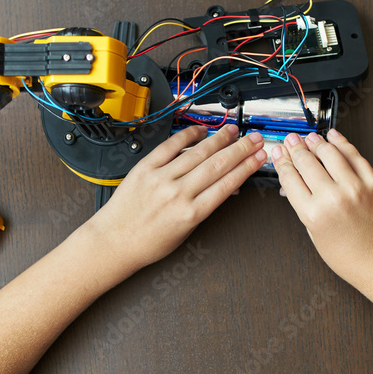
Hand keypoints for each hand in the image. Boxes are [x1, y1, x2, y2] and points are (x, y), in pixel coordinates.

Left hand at [89, 125, 266, 270]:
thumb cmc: (147, 243)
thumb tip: (224, 187)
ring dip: (219, 139)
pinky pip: (170, 146)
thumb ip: (204, 207)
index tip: (259, 158)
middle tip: (254, 139)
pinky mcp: (145, 168)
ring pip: (198, 153)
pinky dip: (187, 136)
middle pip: (218, 164)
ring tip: (233, 131)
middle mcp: (178, 194)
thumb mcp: (186, 232)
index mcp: (191, 213)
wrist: (114, 242)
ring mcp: (161, 179)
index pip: (228, 183)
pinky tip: (200, 130)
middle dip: (241, 149)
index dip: (247, 167)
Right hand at [272, 129, 372, 284]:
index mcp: (313, 214)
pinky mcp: (372, 181)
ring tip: (310, 137)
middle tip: (292, 140)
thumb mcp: (315, 235)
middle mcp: (333, 198)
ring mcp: (354, 187)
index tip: (278, 153)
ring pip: (328, 152)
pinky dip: (341, 142)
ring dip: (316, 141)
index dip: (281, 161)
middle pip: (306, 161)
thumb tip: (295, 183)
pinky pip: (353, 154)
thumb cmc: (351, 256)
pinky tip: (333, 137)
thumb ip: (304, 206)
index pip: (290, 177)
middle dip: (295, 147)